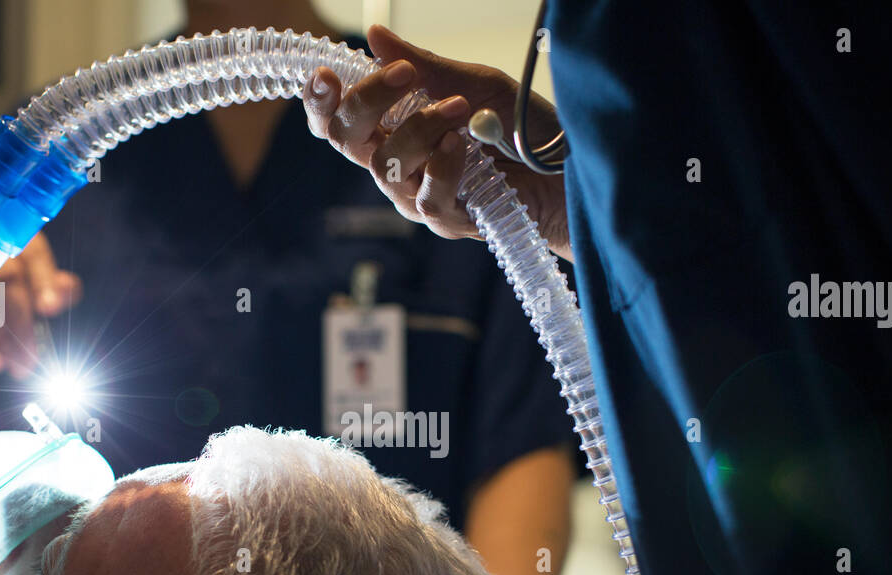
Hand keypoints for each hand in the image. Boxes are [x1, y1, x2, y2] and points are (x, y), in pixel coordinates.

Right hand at [0, 232, 80, 378]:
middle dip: (21, 323)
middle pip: (6, 279)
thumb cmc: (19, 290)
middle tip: (31, 360)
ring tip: (13, 367)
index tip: (49, 309)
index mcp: (21, 242)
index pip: (34, 256)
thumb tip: (69, 287)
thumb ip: (56, 288)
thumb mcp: (41, 288)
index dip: (43, 282)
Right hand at [303, 25, 569, 258]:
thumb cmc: (522, 129)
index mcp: (392, 127)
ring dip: (420, 128)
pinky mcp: (446, 219)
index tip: (327, 75)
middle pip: (346, 140)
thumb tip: (376, 36)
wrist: (570, 170)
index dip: (321, 100)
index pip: (338, 119)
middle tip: (405, 75)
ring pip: (385, 166)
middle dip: (367, 102)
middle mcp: (395, 163)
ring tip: (460, 109)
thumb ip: (426, 66)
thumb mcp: (476, 84)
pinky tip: (462, 147)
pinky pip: (425, 198)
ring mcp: (416, 194)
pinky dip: (442, 167)